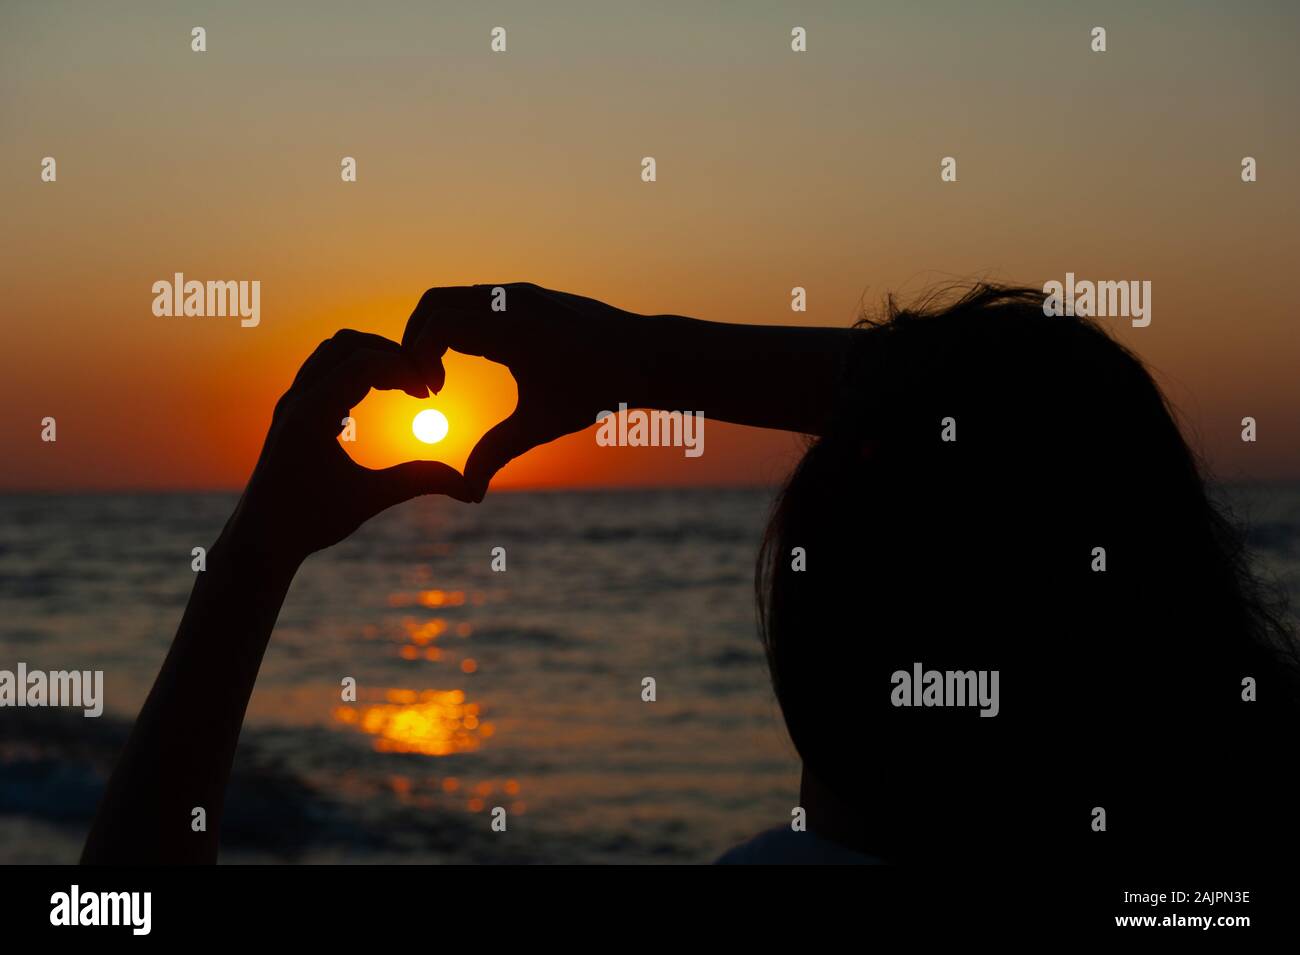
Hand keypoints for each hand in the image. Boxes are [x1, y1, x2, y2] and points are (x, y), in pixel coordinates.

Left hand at [224, 329, 472, 567]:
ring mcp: (290, 401)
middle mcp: (296, 399)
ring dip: (370, 356)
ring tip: (402, 384)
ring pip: (332, 351)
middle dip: (390, 353)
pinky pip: (324, 368)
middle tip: (420, 382)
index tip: (431, 392)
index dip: (404, 368)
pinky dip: (354, 369)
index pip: (363, 362)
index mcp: (312, 415)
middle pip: (347, 343)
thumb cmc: (310, 523)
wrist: (258, 540)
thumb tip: (471, 490)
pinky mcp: (292, 410)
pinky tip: (375, 399)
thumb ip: (418, 482)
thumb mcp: (369, 500)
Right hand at [402, 283, 651, 499]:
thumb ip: (497, 453)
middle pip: (435, 302)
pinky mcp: (529, 295)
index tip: (430, 395)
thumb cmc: (598, 390)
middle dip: (416, 339)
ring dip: (438, 331)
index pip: (437, 324)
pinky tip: (473, 363)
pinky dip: (461, 324)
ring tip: (442, 377)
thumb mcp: (542, 424)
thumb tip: (469, 494)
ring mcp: (521, 292)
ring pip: (456, 298)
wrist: (647, 356)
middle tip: (424, 384)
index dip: (417, 357)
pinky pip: (478, 300)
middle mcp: (512, 299)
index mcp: (511, 327)